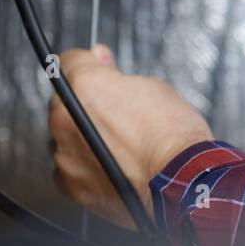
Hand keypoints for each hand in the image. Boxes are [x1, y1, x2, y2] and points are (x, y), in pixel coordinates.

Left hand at [47, 44, 213, 228]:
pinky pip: (67, 168)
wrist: (181, 182)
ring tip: (117, 145)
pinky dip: (84, 165)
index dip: (90, 65)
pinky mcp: (68, 184)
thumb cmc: (174, 137)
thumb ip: (118, 76)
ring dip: (81, 137)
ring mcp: (64, 153)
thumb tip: (101, 63)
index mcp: (85, 87)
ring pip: (64, 137)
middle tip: (117, 115)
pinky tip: (110, 165)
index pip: (69, 61)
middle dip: (85, 104)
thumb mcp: (154, 88)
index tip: (99, 72)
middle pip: (63, 102)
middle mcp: (64, 118)